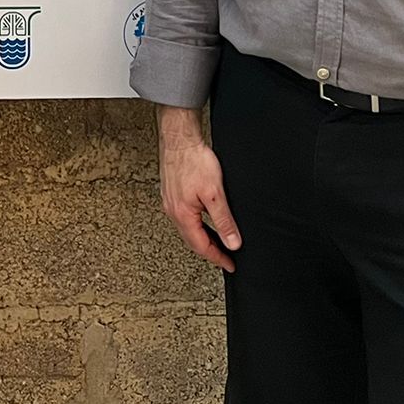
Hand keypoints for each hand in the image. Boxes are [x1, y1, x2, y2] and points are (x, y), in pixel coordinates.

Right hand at [157, 105, 238, 271]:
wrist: (179, 138)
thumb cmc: (194, 160)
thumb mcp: (215, 194)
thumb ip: (224, 220)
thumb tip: (233, 242)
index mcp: (183, 215)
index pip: (201, 246)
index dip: (218, 257)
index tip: (230, 265)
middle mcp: (173, 211)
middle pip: (192, 240)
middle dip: (210, 250)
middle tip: (225, 257)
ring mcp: (170, 202)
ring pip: (188, 229)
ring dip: (203, 238)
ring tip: (218, 242)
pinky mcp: (171, 193)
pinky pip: (184, 217)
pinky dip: (196, 225)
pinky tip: (204, 220)